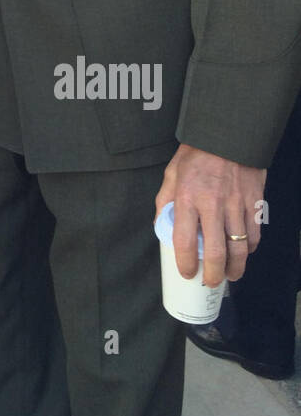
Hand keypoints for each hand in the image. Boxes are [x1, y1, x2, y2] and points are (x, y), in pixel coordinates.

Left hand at [155, 144, 265, 286]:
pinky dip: (249, 249)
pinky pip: (254, 234)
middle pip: (215, 252)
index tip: (187, 273)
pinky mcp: (254, 202)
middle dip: (213, 275)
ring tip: (229, 276)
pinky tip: (243, 253)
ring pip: (239, 247)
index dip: (185, 263)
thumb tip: (162, 227)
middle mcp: (212, 203)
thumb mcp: (172, 173)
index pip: (184, 240)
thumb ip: (165, 201)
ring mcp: (236, 204)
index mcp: (187, 196)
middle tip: (210, 283)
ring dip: (235, 268)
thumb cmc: (196, 154)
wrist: (227, 132)